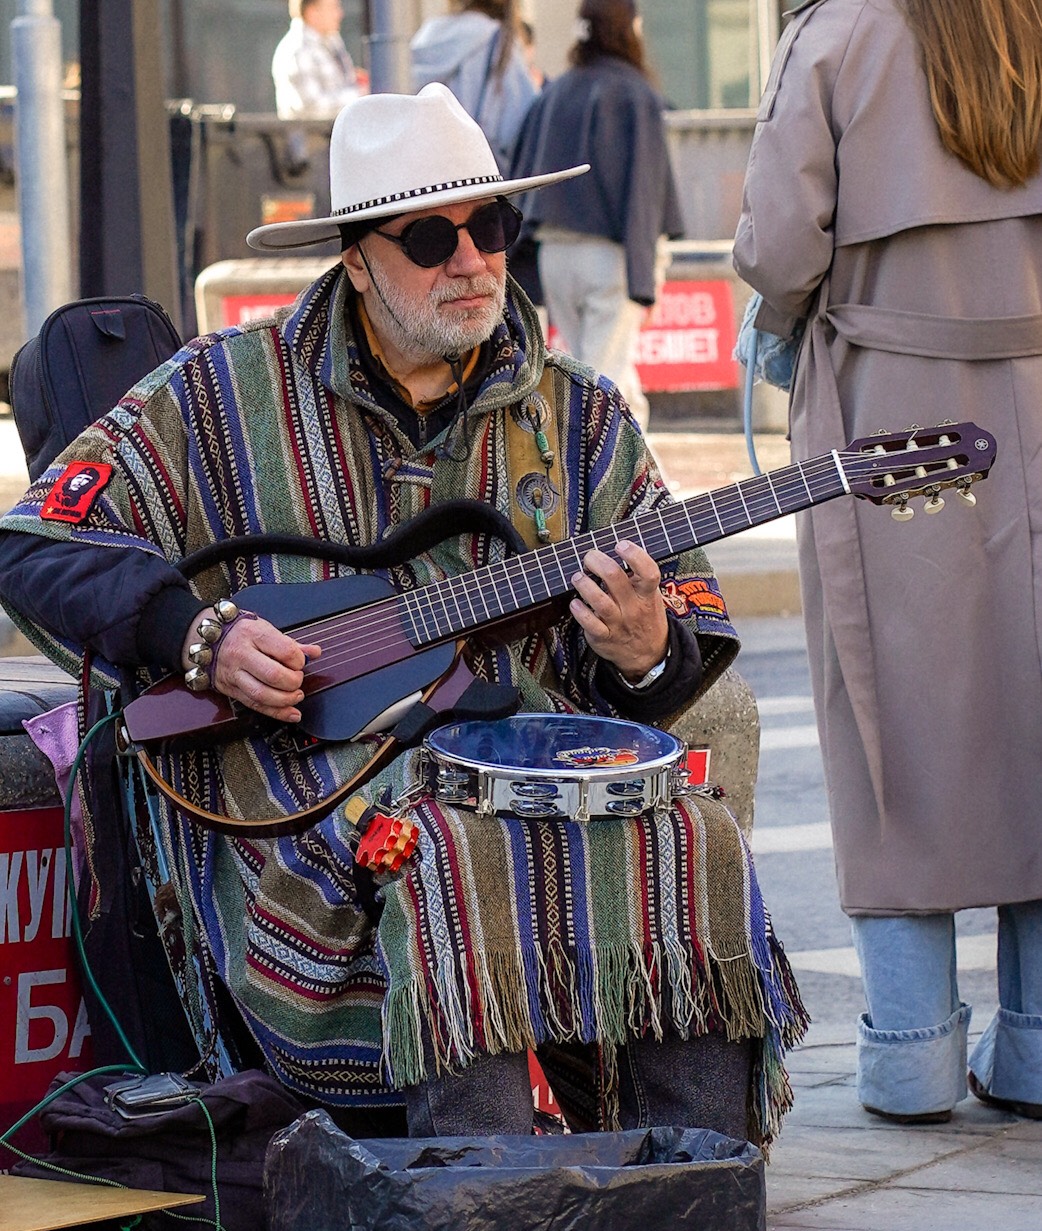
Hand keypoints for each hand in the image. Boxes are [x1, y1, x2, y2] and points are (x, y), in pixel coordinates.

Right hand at [181, 616, 321, 722]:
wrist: (207, 640)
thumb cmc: (241, 633)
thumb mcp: (265, 629)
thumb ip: (291, 644)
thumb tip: (314, 652)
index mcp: (254, 634)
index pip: (284, 651)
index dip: (298, 661)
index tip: (301, 662)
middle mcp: (242, 654)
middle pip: (274, 675)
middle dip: (293, 682)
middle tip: (298, 680)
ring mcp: (235, 674)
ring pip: (262, 694)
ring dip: (286, 700)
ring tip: (296, 696)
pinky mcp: (231, 690)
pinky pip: (255, 705)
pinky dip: (276, 713)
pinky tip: (291, 713)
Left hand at [569, 539, 667, 679]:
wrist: (648, 654)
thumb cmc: (644, 617)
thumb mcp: (650, 596)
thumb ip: (637, 576)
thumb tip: (614, 549)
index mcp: (647, 594)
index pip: (648, 573)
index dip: (635, 555)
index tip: (621, 545)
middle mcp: (633, 608)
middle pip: (615, 579)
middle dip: (597, 561)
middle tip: (589, 557)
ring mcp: (618, 623)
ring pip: (599, 601)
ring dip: (584, 584)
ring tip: (578, 577)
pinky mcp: (603, 637)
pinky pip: (589, 623)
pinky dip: (579, 611)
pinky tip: (574, 603)